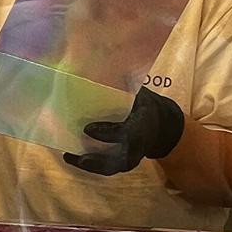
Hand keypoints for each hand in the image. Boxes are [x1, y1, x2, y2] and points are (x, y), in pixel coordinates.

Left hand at [63, 86, 184, 177]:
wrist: (162, 125)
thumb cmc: (144, 106)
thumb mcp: (140, 94)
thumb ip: (124, 85)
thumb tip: (102, 63)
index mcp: (144, 124)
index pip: (126, 132)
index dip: (107, 133)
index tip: (87, 129)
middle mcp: (139, 144)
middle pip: (120, 158)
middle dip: (99, 159)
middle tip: (78, 156)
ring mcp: (134, 156)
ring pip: (113, 167)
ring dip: (91, 165)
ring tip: (69, 157)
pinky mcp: (126, 162)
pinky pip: (109, 168)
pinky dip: (92, 165)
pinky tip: (74, 158)